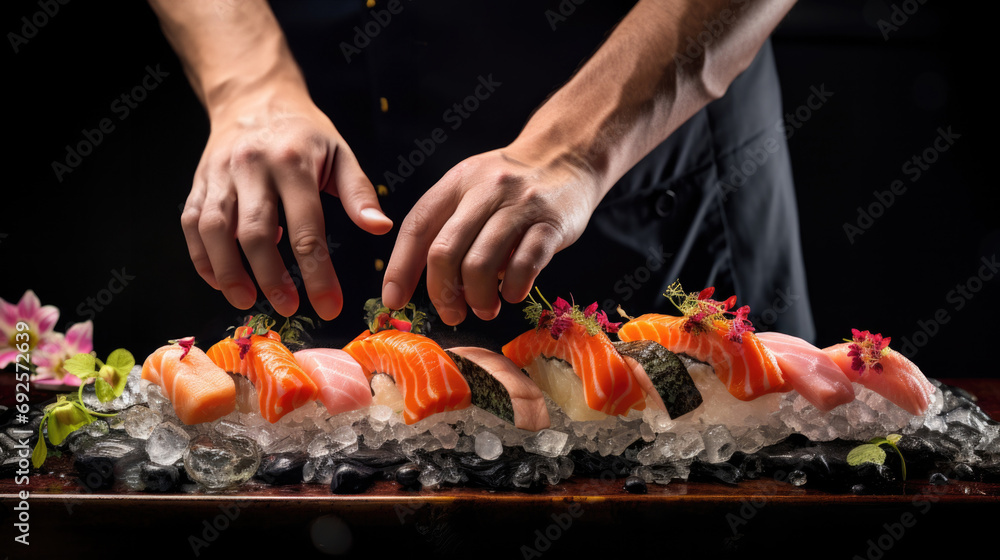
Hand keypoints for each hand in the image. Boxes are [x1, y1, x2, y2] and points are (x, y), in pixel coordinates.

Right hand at [181, 88, 391, 319]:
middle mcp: (252, 167)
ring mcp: (219, 174)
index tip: (330, 306)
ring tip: (246, 301)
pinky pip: (190, 224)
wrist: (254, 96)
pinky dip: (201, 257)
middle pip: (256, 233)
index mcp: (293, 162)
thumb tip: (380, 228)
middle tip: (288, 308)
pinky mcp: (198, 182)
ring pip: (215, 230)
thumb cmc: (304, 133)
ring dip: (229, 272)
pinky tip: (219, 280)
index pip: (307, 227)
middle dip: (271, 278)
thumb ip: (358, 192)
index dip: (318, 273)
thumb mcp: (340, 153)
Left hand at [382, 143, 600, 323]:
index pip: (417, 226)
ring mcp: (520, 205)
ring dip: (479, 298)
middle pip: (445, 251)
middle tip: (451, 314)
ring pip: (481, 264)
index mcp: (456, 182)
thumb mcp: (472, 189)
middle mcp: (484, 190)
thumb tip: (426, 284)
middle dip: (442, 293)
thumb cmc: (511, 186)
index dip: (400, 268)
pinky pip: (524, 265)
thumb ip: (448, 226)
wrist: (567, 156)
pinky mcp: (551, 223)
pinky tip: (512, 294)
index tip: (394, 300)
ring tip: (485, 309)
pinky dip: (513, 289)